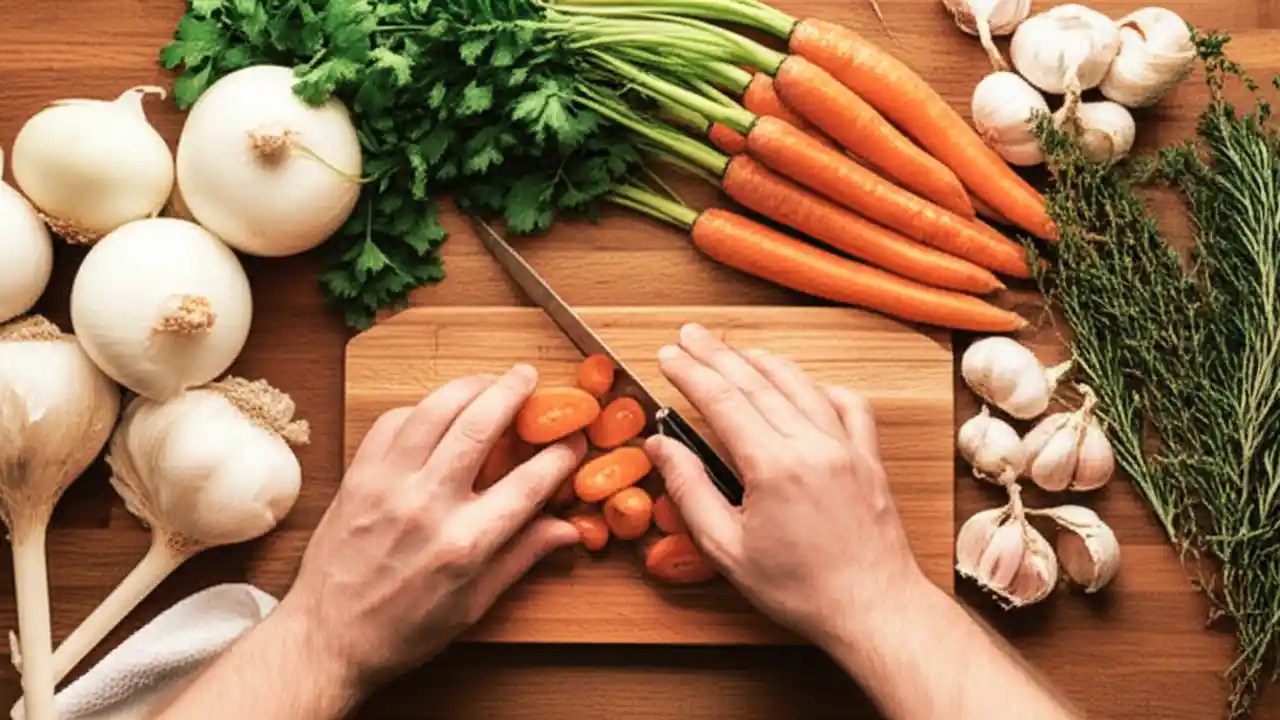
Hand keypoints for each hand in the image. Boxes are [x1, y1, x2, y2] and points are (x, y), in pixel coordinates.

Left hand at [279, 365, 585, 685]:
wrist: (327, 638)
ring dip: (467, 385)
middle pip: (479, 426)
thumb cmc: (403, 630)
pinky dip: (420, 408)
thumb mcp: (474, 605)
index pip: (528, 483)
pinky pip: (392, 423)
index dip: (559, 455)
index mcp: (464, 544)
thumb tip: (569, 529)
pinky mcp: (357, 477)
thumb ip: (522, 556)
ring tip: (488, 380)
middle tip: (529, 376)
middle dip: (512, 392)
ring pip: (433, 410)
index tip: (574, 440)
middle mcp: (426, 506)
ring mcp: (387, 486)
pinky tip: (437, 409)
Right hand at [645, 324, 928, 645]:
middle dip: (717, 354)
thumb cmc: (801, 589)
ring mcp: (847, 447)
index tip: (669, 355)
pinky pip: (847, 405)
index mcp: (774, 466)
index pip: (723, 400)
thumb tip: (661, 447)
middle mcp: (813, 444)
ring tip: (735, 349)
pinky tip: (804, 385)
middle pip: (757, 382)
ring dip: (763, 361)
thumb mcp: (726, 548)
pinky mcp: (869, 458)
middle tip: (690, 335)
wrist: (873, 609)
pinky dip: (820, 387)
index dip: (691, 373)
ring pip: (800, 385)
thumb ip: (690, 490)